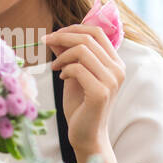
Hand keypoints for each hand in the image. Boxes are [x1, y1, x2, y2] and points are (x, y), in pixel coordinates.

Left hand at [43, 23, 124, 158]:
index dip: (74, 28)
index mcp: (115, 63)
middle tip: (46, 42)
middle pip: (88, 38)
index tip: (54, 34)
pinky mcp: (100, 92)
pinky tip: (62, 78)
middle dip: (62, 37)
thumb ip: (68, 55)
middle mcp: (117, 70)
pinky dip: (64, 70)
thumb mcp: (74, 75)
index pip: (97, 32)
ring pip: (82, 50)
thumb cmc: (80, 106)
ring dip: (62, 56)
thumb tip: (54, 37)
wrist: (86, 135)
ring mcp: (111, 81)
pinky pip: (77, 68)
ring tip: (55, 67)